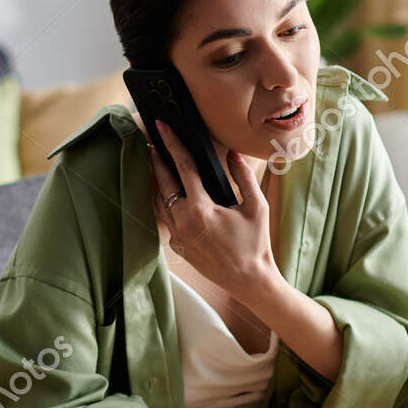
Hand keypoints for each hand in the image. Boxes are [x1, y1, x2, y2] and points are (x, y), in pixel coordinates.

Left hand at [146, 120, 279, 304]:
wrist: (249, 280)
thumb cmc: (255, 243)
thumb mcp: (256, 207)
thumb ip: (244, 177)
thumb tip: (233, 154)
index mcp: (201, 209)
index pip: (182, 167)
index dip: (172, 144)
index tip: (161, 127)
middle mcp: (183, 222)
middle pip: (162, 182)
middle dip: (156, 159)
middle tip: (152, 141)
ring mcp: (177, 236)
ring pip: (159, 201)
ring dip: (157, 181)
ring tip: (155, 163)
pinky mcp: (177, 246)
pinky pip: (165, 219)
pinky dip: (163, 203)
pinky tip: (166, 193)